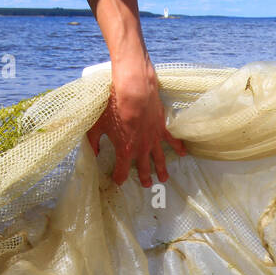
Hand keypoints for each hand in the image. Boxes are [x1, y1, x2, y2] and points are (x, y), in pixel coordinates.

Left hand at [87, 57, 184, 186]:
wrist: (133, 90)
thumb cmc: (112, 105)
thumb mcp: (97, 125)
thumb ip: (93, 141)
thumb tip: (92, 152)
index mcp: (124, 150)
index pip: (122, 171)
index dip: (119, 178)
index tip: (118, 181)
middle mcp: (141, 148)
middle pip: (143, 168)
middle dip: (144, 177)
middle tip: (146, 185)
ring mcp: (153, 139)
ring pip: (159, 159)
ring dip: (161, 169)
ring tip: (164, 179)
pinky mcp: (161, 127)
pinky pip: (172, 140)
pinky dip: (178, 147)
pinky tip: (183, 154)